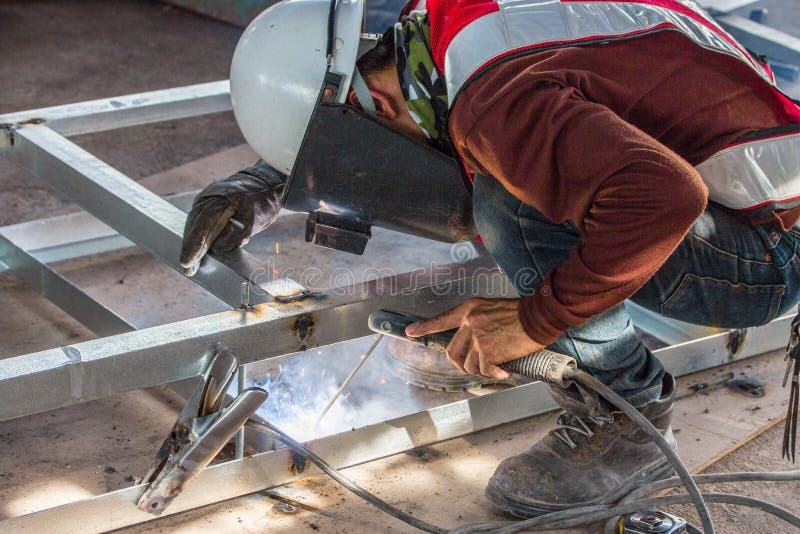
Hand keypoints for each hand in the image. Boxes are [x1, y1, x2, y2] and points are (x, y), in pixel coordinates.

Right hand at [180, 161, 285, 275]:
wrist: (267, 182)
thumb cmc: (262, 201)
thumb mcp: (253, 221)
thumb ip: (234, 236)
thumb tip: (216, 249)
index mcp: (220, 201)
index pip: (202, 226)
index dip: (194, 246)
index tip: (187, 262)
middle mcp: (208, 199)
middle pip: (194, 226)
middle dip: (190, 249)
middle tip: (188, 270)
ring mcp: (207, 200)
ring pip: (195, 224)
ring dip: (193, 244)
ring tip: (191, 264)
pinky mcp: (209, 204)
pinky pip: (200, 221)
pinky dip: (200, 236)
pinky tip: (200, 250)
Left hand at [405, 298, 543, 378]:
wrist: (538, 315)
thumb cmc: (521, 313)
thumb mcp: (493, 309)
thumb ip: (479, 322)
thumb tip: (473, 342)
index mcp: (469, 309)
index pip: (442, 319)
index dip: (424, 327)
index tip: (410, 332)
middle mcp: (470, 322)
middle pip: (452, 351)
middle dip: (461, 364)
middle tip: (474, 367)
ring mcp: (478, 337)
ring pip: (469, 364)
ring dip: (482, 370)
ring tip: (496, 367)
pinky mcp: (489, 351)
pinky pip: (485, 370)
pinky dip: (495, 374)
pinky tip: (505, 371)